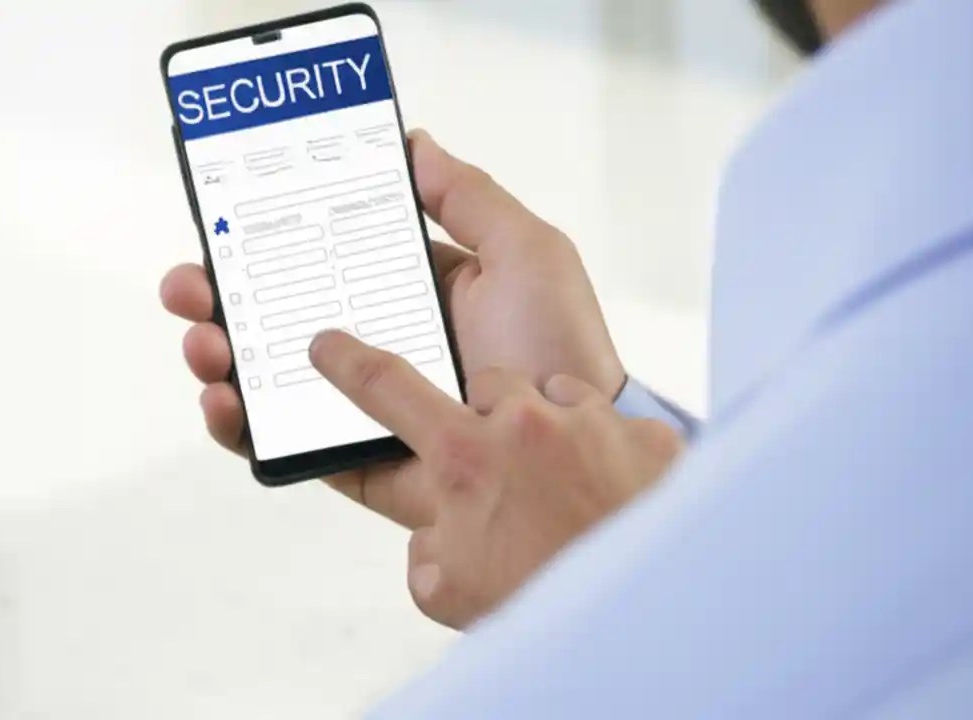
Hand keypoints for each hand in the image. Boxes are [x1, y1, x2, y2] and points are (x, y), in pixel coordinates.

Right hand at [160, 131, 627, 524]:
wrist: (573, 463)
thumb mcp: (527, 253)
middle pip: (283, 314)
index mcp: (416, 292)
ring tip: (204, 343)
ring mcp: (366, 406)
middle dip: (223, 295)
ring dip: (220, 355)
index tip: (229, 222)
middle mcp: (385, 345)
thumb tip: (413, 143)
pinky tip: (224, 402)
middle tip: (190, 285)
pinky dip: (240, 426)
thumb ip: (469, 198)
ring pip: (270, 378)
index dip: (273, 238)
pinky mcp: (356, 461)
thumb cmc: (559, 351)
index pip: (327, 257)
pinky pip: (285, 444)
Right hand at [310, 330, 680, 628]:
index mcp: (463, 460)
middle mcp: (523, 425)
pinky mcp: (643, 437)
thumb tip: (432, 540)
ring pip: (551, 394)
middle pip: (485, 385)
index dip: (349, 363)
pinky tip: (605, 488)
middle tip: (499, 464)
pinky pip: (611, 422)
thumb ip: (424, 552)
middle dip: (485, 414)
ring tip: (558, 481)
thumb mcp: (449, 593)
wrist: (642, 614)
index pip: (387, 390)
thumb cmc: (545, 603)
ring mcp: (589, 423)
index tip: (328, 343)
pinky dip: (604, 447)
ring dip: (546, 426)